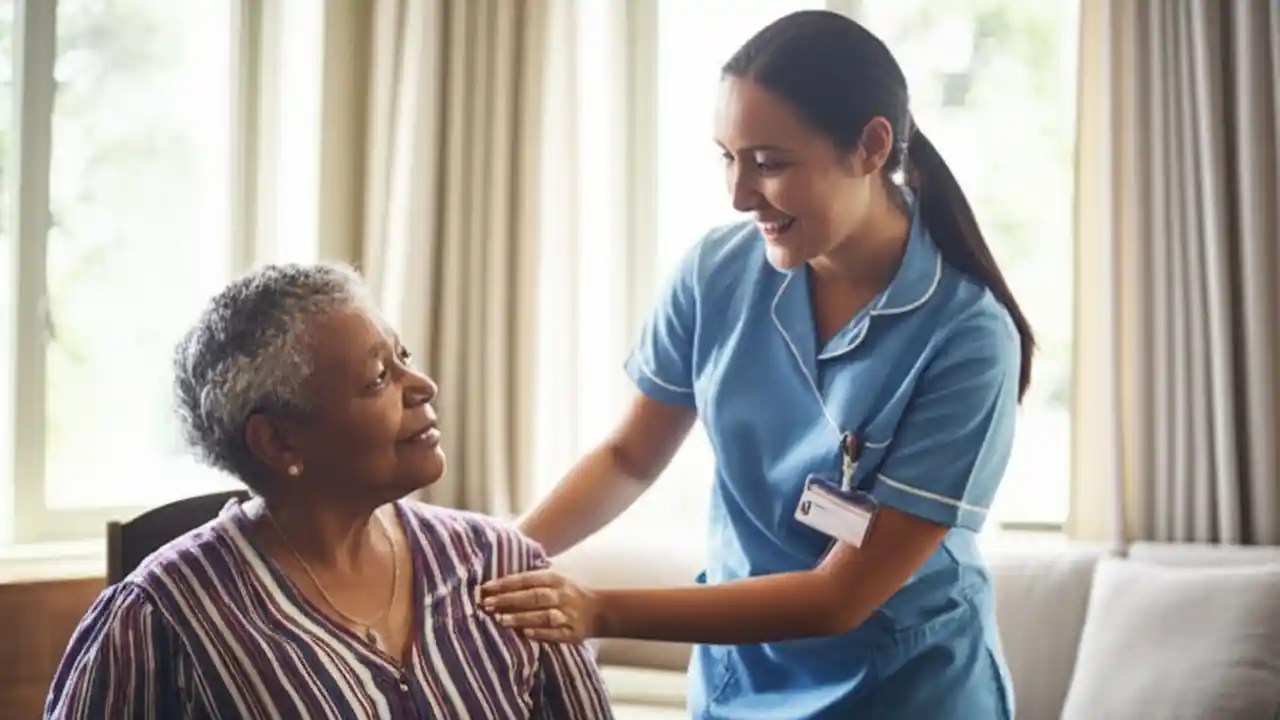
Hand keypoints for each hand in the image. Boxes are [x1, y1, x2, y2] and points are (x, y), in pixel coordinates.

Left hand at [479, 569, 601, 642]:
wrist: (598, 611)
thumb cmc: (567, 593)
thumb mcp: (555, 579)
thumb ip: (532, 579)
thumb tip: (498, 581)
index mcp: (555, 579)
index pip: (527, 579)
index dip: (506, 583)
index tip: (486, 587)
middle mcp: (562, 595)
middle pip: (533, 596)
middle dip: (508, 600)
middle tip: (487, 604)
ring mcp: (568, 614)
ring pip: (543, 615)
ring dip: (521, 617)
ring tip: (500, 620)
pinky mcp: (572, 633)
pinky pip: (555, 633)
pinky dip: (540, 633)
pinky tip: (525, 633)